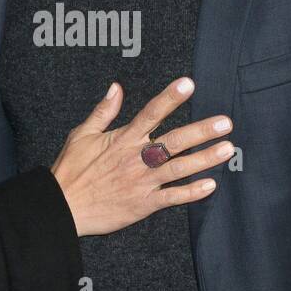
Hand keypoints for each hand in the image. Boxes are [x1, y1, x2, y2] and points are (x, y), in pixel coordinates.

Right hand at [51, 76, 233, 236]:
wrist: (62, 206)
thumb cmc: (71, 169)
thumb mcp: (82, 134)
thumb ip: (103, 111)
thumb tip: (116, 87)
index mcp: (124, 139)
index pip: (151, 113)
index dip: (170, 97)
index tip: (189, 84)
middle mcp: (137, 158)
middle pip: (174, 141)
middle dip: (201, 130)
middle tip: (225, 122)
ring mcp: (142, 182)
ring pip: (179, 168)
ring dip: (205, 159)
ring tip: (227, 149)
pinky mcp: (143, 204)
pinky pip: (172, 197)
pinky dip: (192, 192)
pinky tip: (211, 185)